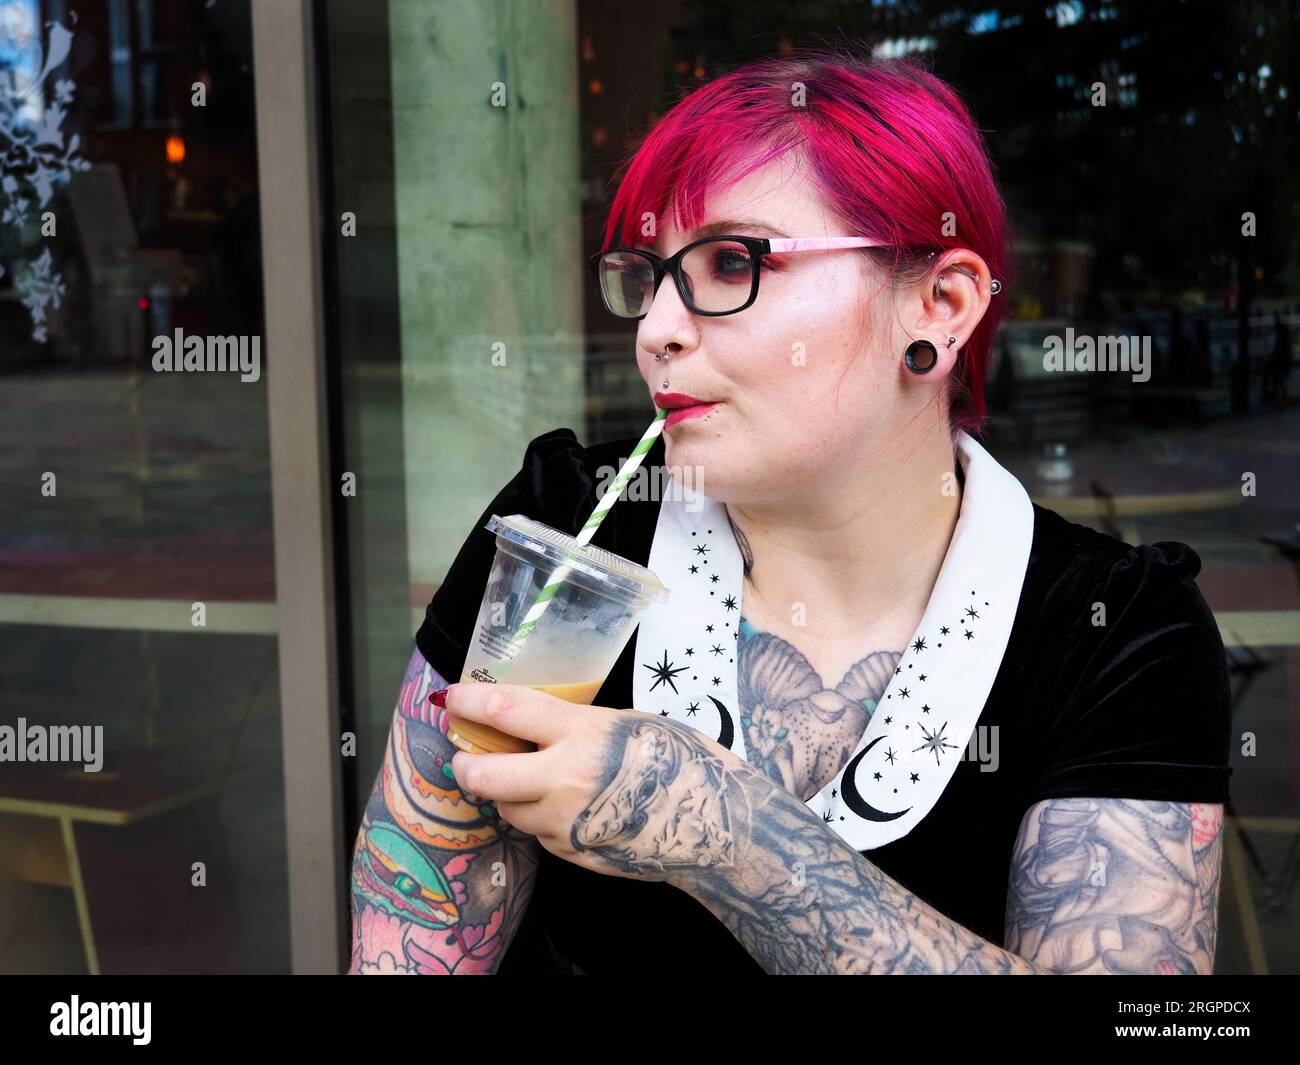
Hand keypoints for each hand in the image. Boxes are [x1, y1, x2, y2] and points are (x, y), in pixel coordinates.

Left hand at [440, 681, 746, 884]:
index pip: (507, 711)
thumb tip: (528, 721)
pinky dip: (541, 817)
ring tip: (530, 779)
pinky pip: (539, 832)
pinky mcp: (572, 855)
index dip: (469, 702)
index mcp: (582, 735)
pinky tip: (569, 805)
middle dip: (465, 765)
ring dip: (507, 794)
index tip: (451, 697)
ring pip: (508, 809)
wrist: (715, 825)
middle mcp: (565, 781)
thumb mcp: (628, 722)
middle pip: (483, 776)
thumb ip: (576, 724)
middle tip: (466, 756)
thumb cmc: (680, 761)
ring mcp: (565, 824)